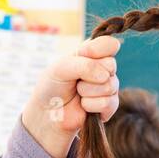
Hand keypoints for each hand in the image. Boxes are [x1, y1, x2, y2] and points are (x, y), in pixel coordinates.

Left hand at [21, 35, 120, 157]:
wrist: (48, 113)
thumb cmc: (52, 86)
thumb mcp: (60, 68)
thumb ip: (84, 65)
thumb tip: (105, 77)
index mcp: (93, 54)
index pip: (110, 44)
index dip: (98, 50)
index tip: (82, 55)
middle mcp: (104, 69)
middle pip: (111, 65)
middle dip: (88, 75)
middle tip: (75, 80)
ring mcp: (109, 87)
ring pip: (109, 85)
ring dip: (87, 92)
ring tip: (78, 93)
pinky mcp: (110, 106)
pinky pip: (108, 103)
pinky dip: (90, 105)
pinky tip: (83, 105)